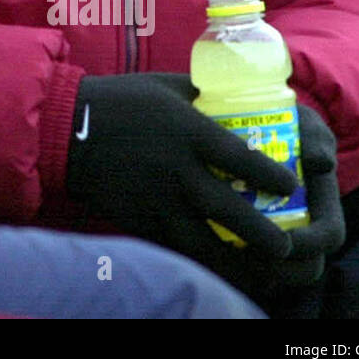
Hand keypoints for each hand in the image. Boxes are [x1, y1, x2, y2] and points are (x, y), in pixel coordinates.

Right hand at [65, 73, 301, 276]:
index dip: (274, 178)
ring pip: (207, 247)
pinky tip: (222, 270)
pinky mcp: (139, 222)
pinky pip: (179, 251)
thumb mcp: (167, 87)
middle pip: (232, 214)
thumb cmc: (120, 101)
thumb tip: (243, 99)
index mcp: (187, 132)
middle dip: (266, 236)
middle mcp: (176, 172)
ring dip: (240, 264)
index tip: (291, 185)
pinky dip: (204, 264)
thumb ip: (205, 97)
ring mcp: (156, 202)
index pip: (243, 160)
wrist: (67, 130)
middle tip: (286, 245)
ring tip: (263, 271)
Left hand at [227, 103, 345, 299]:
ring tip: (228, 256)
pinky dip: (233, 266)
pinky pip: (246, 267)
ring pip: (274, 272)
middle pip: (303, 267)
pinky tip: (210, 252)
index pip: (328, 236)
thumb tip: (320, 162)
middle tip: (251, 257)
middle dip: (282, 268)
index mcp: (323, 206)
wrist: (252, 124)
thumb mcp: (304, 124)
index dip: (311, 244)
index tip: (284, 239)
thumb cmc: (285, 126)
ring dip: (256, 272)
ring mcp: (278, 235)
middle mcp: (303, 227)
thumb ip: (316, 136)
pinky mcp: (250, 238)